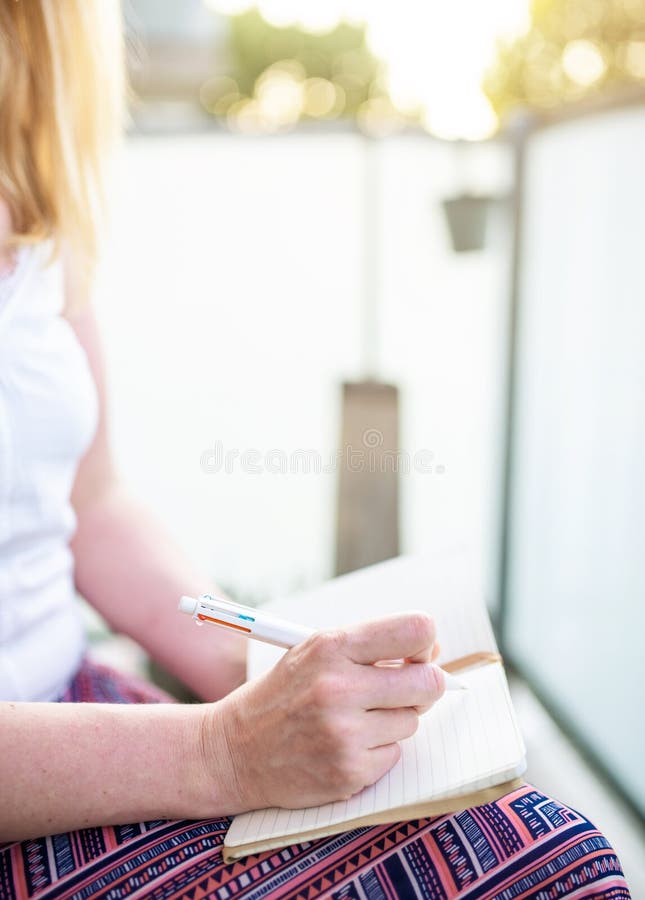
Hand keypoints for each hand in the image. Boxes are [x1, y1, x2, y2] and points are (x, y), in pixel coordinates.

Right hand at [200, 613, 444, 811]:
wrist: (233, 751)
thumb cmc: (282, 696)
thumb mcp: (313, 653)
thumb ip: (369, 647)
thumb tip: (432, 650)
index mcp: (331, 646)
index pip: (415, 631)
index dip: (425, 643)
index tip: (418, 653)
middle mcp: (338, 687)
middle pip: (428, 682)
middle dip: (424, 685)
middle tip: (405, 690)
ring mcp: (344, 732)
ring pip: (412, 721)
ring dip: (393, 720)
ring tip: (355, 719)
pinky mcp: (349, 771)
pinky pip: (394, 754)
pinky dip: (377, 751)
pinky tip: (345, 745)